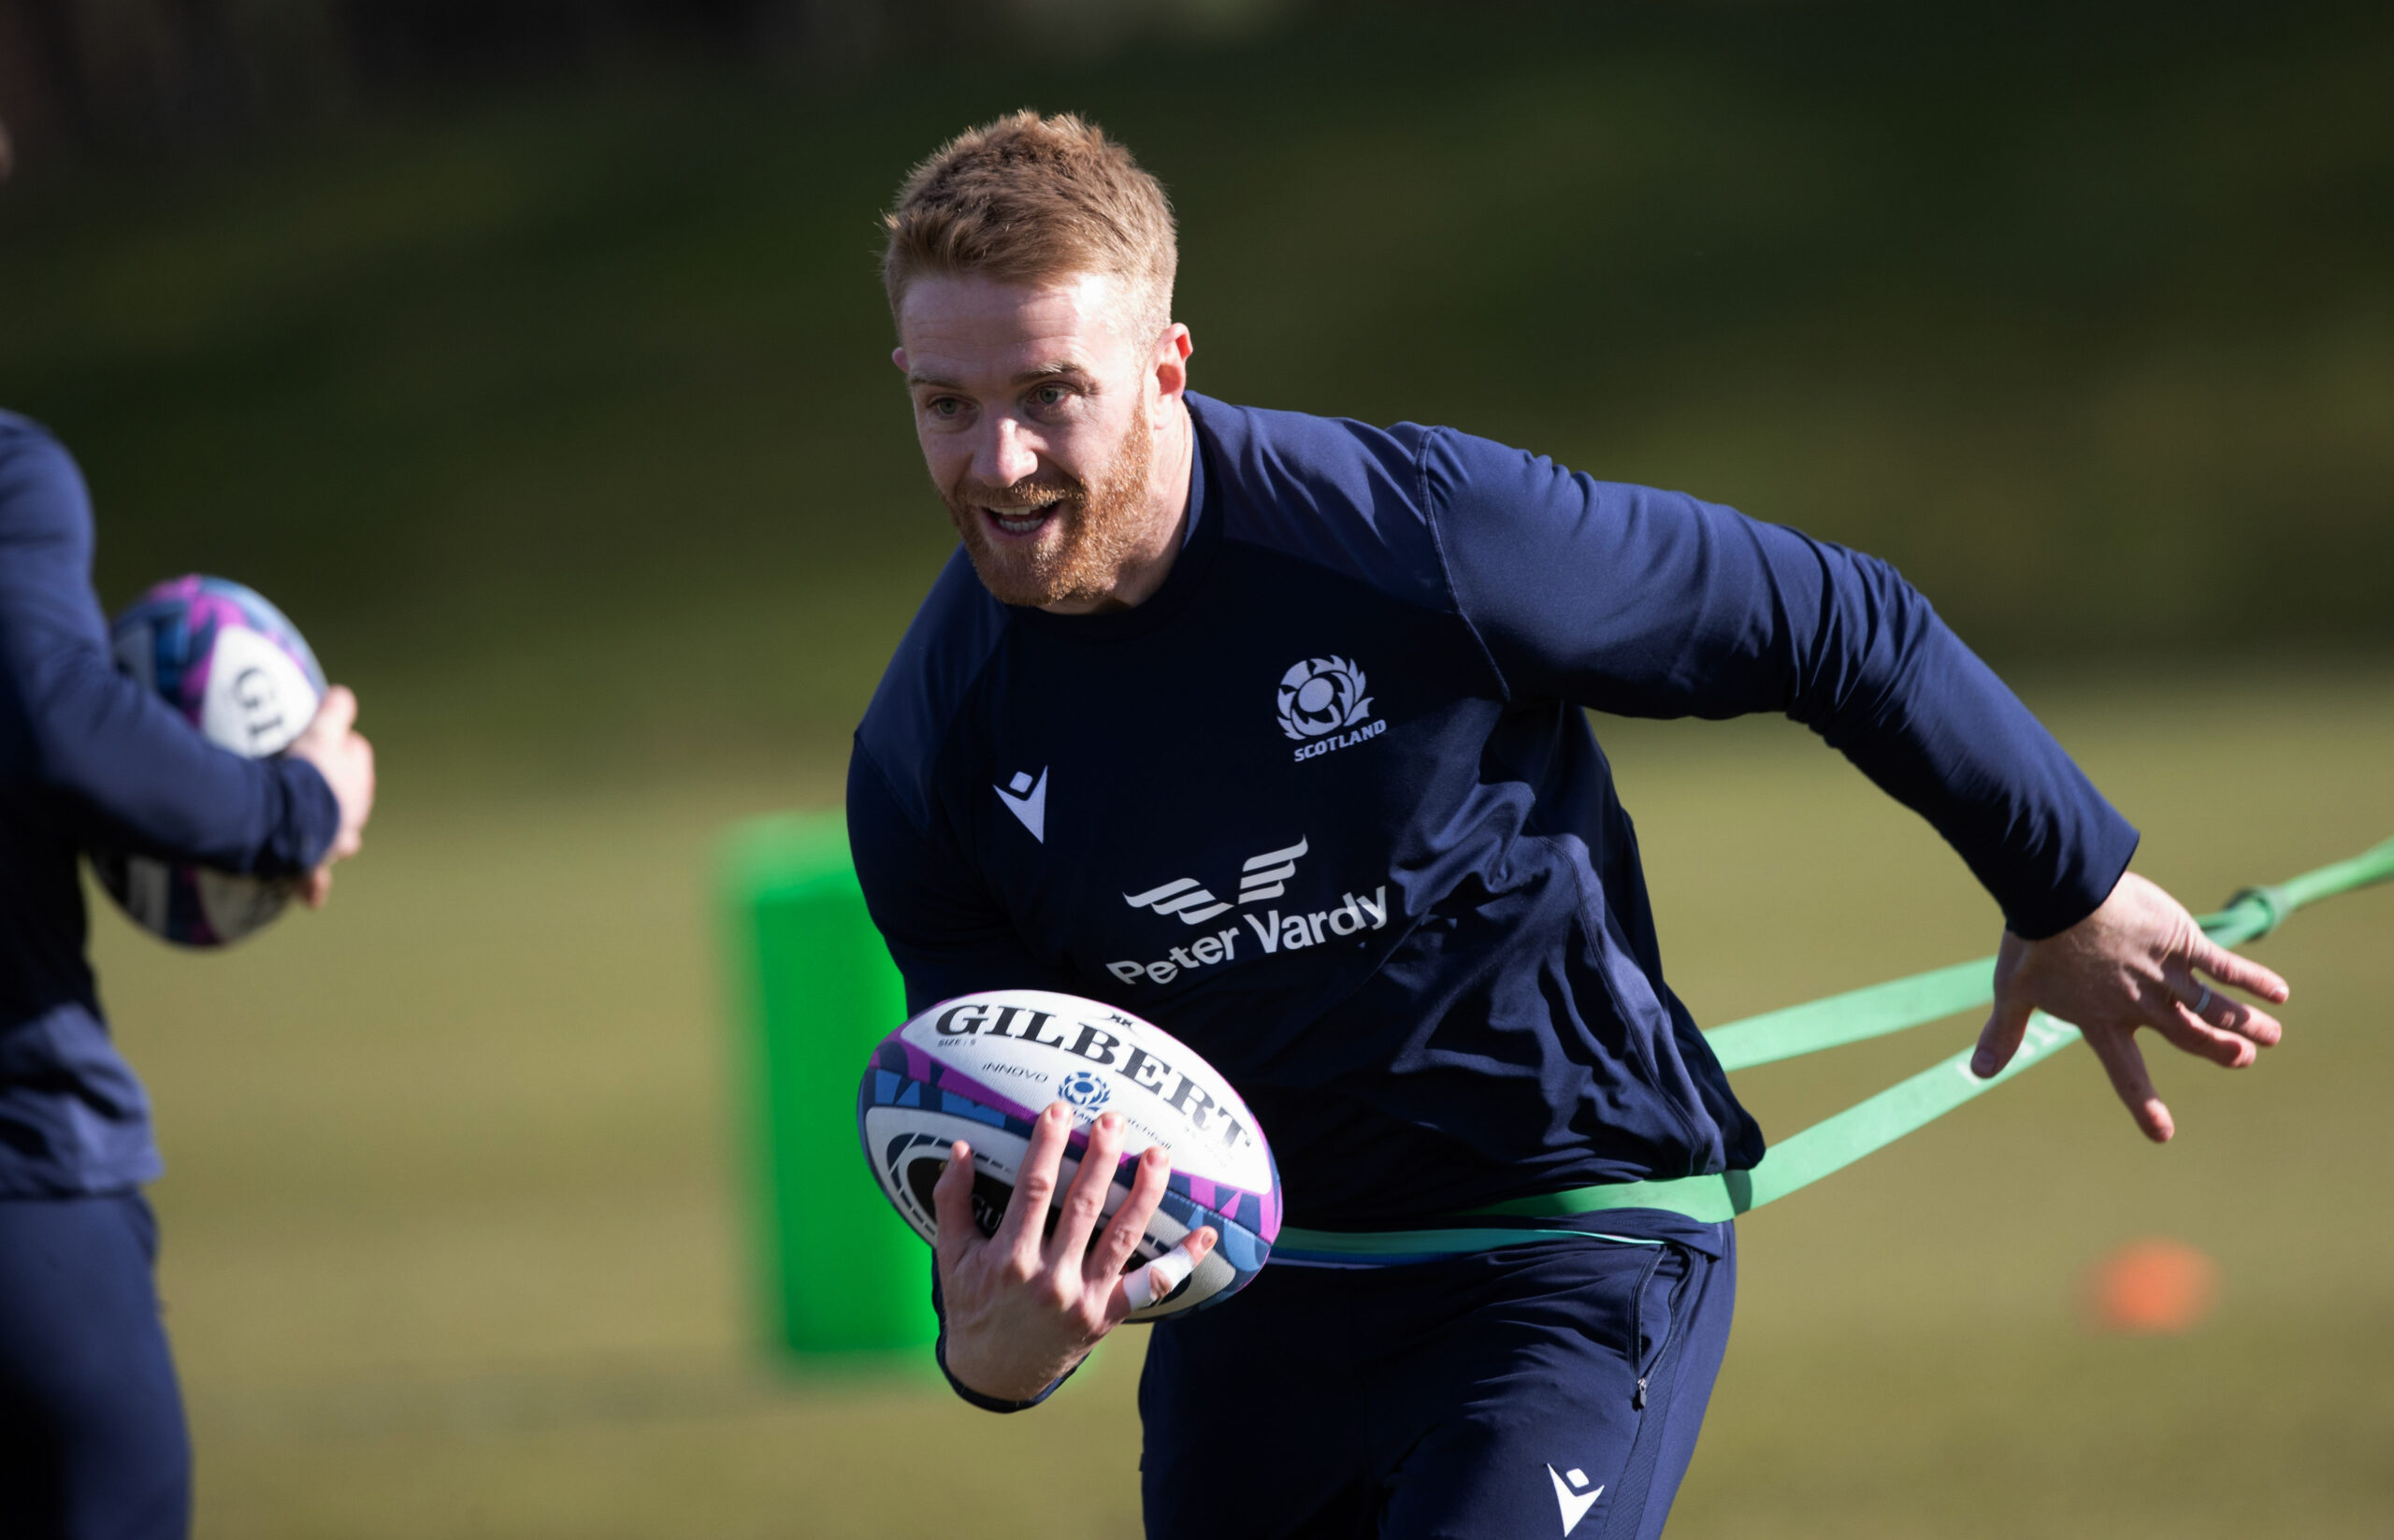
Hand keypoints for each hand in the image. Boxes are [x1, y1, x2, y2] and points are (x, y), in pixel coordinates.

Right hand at [284, 685, 374, 907]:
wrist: (285, 818)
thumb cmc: (305, 774)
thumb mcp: (319, 735)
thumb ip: (334, 713)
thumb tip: (344, 695)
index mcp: (356, 784)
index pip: (356, 755)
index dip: (340, 745)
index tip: (324, 740)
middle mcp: (350, 817)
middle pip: (350, 799)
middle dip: (337, 791)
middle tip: (312, 781)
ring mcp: (333, 844)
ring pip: (339, 840)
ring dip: (330, 834)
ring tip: (317, 831)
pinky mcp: (310, 866)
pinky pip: (313, 880)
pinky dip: (313, 886)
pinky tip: (315, 897)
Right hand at [934, 1102, 1215, 1403]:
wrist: (996, 1373)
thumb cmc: (974, 1306)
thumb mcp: (952, 1258)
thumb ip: (952, 1202)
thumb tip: (959, 1148)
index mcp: (1010, 1257)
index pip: (1033, 1189)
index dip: (1048, 1147)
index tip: (1060, 1110)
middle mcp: (1050, 1277)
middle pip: (1084, 1206)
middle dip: (1101, 1159)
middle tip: (1114, 1120)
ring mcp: (1083, 1297)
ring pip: (1122, 1236)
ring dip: (1144, 1193)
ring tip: (1159, 1155)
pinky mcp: (1107, 1314)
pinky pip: (1150, 1284)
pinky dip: (1180, 1260)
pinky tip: (1205, 1233)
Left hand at [1971, 871, 2289, 1141]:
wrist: (2059, 892)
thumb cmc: (2034, 942)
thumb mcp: (2014, 992)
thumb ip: (2004, 1034)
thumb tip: (1977, 1073)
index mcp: (2101, 1022)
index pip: (2125, 1073)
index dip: (2142, 1106)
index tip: (2161, 1134)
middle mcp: (2140, 1006)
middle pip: (2189, 1039)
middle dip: (2221, 1051)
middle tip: (2244, 1059)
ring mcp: (2165, 976)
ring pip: (2214, 1009)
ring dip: (2245, 1023)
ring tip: (2272, 1036)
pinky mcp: (2182, 942)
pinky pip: (2225, 967)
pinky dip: (2253, 980)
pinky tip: (2279, 991)